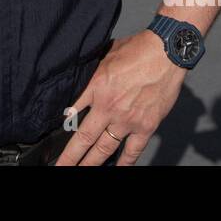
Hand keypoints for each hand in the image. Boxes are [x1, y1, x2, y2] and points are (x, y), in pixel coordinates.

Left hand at [55, 31, 184, 165]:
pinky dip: (125, 162)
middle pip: (84, 139)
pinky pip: (133, 150)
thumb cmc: (137, 50)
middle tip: (61, 167)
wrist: (166, 53)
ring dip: (91, 163)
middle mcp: (109, 108)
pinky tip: (117, 168)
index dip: (62, 128)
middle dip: (70, 157)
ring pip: (105, 148)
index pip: (72, 114)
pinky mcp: (146, 126)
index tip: (54, 139)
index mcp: (96, 89)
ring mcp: (128, 120)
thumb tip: (81, 87)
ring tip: (81, 170)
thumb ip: (92, 76)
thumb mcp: (104, 57)